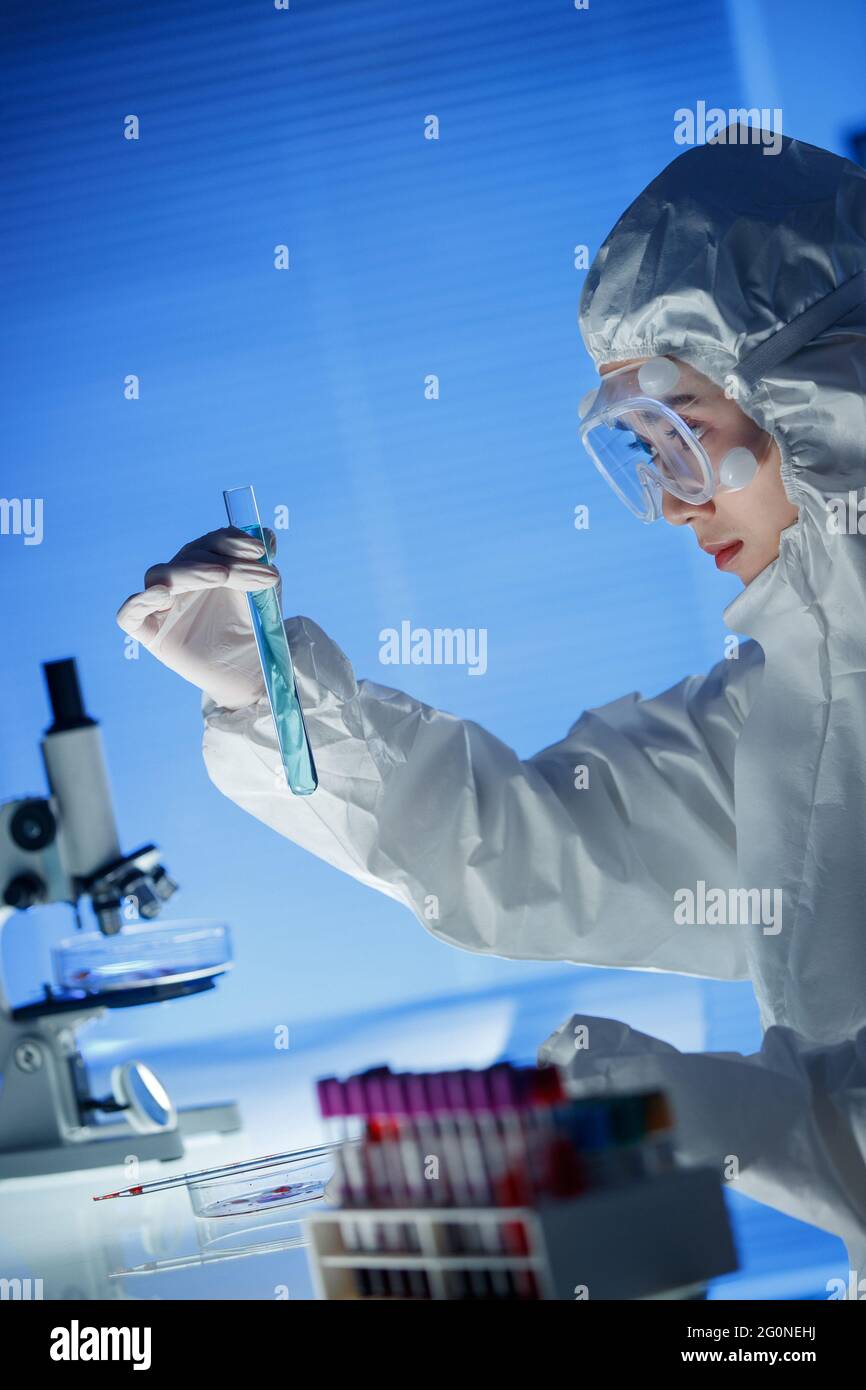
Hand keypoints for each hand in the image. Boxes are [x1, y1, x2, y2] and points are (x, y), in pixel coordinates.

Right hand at [116, 527, 279, 708]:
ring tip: (223, 575)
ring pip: (161, 575)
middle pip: (189, 556)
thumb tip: (266, 534)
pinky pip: (129, 614)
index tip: (260, 550)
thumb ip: (260, 567)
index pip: (211, 543)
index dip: (232, 541)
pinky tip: (162, 595)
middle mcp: (180, 582)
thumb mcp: (263, 597)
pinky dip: (140, 602)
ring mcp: (162, 607)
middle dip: (227, 560)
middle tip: (261, 575)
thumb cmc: (253, 634)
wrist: (251, 674)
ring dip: (191, 570)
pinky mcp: (150, 634)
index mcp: (204, 568)